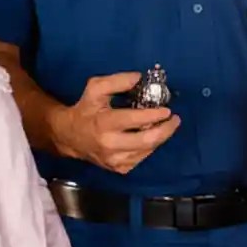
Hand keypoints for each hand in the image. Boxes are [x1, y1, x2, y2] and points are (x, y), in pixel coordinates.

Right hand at [50, 72, 180, 174]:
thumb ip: (117, 81)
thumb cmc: (86, 109)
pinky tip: (151, 136)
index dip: (154, 115)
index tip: (167, 110)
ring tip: (166, 125)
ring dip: (161, 137)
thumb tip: (138, 78)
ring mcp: (115, 160)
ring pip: (148, 150)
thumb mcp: (96, 88)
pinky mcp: (119, 169)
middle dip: (166, 129)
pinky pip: (143, 158)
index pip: (134, 120)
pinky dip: (151, 146)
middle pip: (147, 140)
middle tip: (175, 120)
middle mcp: (110, 145)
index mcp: (104, 123)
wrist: (71, 136)